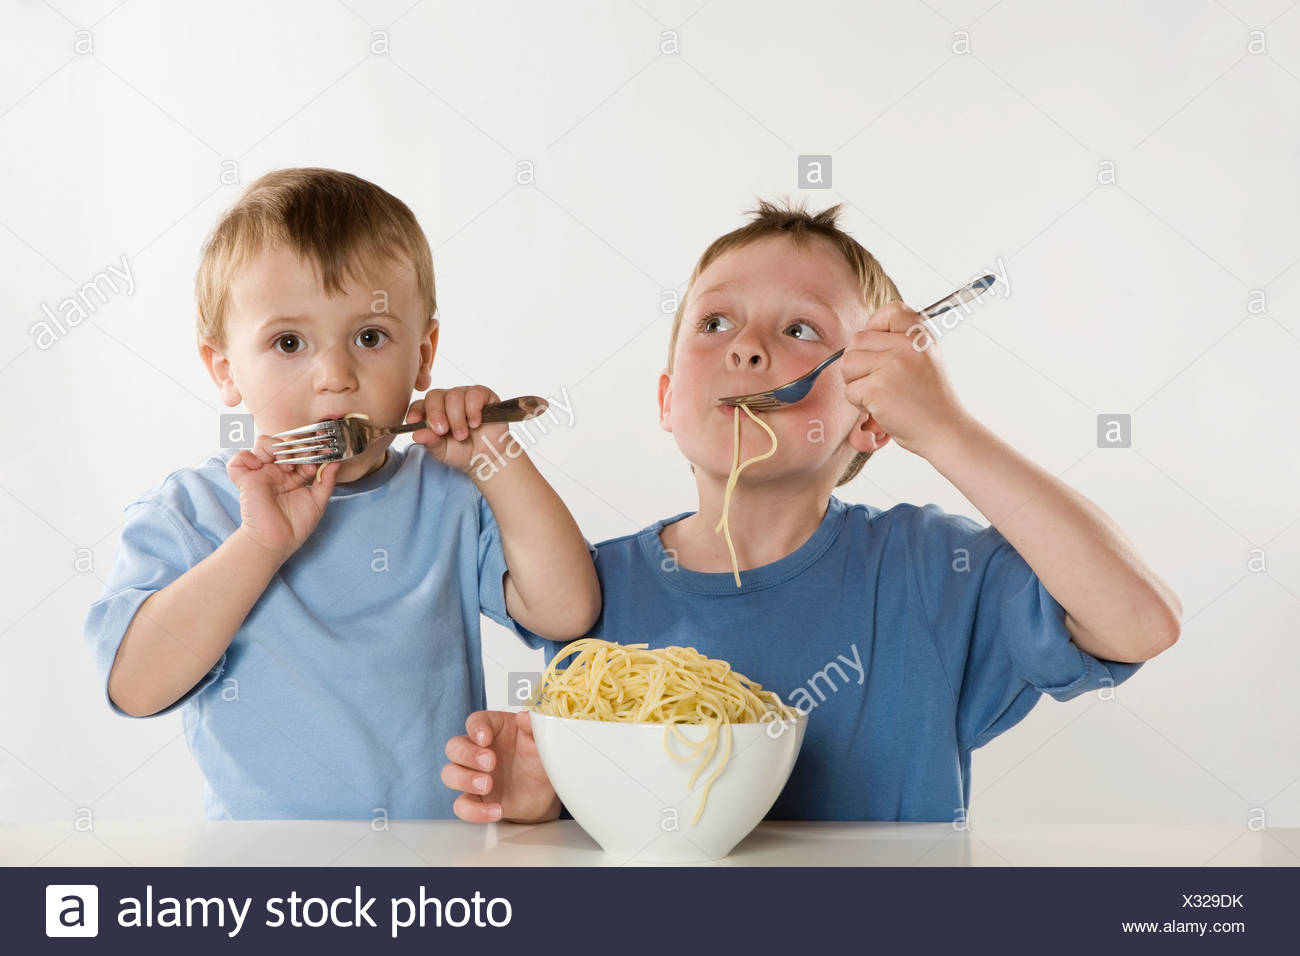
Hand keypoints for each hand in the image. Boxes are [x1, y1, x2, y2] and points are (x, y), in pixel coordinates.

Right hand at [226, 433, 338, 560]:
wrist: (276, 542)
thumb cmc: (295, 526)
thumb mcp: (318, 502)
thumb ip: (326, 481)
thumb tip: (336, 462)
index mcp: (294, 474)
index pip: (301, 450)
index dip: (312, 449)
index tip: (324, 452)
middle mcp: (277, 471)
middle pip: (283, 442)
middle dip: (296, 445)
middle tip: (305, 459)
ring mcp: (261, 473)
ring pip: (262, 443)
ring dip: (275, 447)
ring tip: (286, 465)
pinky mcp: (245, 480)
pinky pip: (238, 459)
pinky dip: (247, 456)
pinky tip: (260, 466)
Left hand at [404, 386, 515, 476]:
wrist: (488, 458)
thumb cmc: (462, 452)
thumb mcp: (442, 451)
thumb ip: (430, 442)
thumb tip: (416, 434)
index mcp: (433, 412)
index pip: (419, 405)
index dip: (416, 411)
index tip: (413, 422)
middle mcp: (447, 400)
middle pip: (434, 396)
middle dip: (436, 414)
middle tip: (443, 431)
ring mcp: (464, 395)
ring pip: (454, 395)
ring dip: (457, 418)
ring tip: (462, 435)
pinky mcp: (483, 395)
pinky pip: (474, 394)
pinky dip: (473, 410)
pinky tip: (475, 423)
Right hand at [442, 710, 560, 823]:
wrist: (544, 792)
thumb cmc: (538, 760)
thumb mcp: (542, 741)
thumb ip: (534, 727)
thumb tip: (523, 717)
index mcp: (494, 729)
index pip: (475, 722)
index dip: (476, 729)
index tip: (485, 738)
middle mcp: (477, 750)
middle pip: (454, 746)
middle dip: (467, 755)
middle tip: (489, 763)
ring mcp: (472, 775)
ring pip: (449, 774)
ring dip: (464, 780)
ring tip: (488, 786)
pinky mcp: (475, 799)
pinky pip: (461, 805)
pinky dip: (474, 811)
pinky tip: (495, 809)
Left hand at [840, 300, 971, 458]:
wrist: (944, 431)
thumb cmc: (930, 401)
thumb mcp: (926, 358)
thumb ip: (900, 342)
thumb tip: (863, 337)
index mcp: (920, 336)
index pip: (890, 310)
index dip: (876, 327)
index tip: (879, 348)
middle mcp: (906, 346)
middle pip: (857, 340)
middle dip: (859, 364)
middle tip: (877, 381)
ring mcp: (891, 365)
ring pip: (847, 364)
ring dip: (855, 383)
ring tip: (879, 395)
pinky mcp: (877, 388)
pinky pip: (850, 390)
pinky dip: (860, 404)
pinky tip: (880, 408)